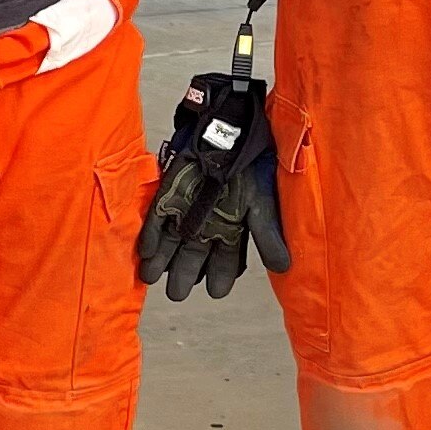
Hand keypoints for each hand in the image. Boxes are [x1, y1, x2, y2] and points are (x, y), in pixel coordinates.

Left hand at [136, 77, 291, 300]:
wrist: (229, 135)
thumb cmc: (249, 170)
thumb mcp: (263, 206)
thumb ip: (268, 237)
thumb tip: (284, 268)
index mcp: (232, 228)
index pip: (226, 261)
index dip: (220, 277)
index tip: (216, 292)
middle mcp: (207, 223)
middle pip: (194, 256)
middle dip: (184, 275)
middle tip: (176, 294)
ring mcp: (186, 210)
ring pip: (173, 243)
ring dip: (163, 262)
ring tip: (152, 279)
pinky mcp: (169, 197)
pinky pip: (157, 221)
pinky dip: (151, 238)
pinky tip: (146, 254)